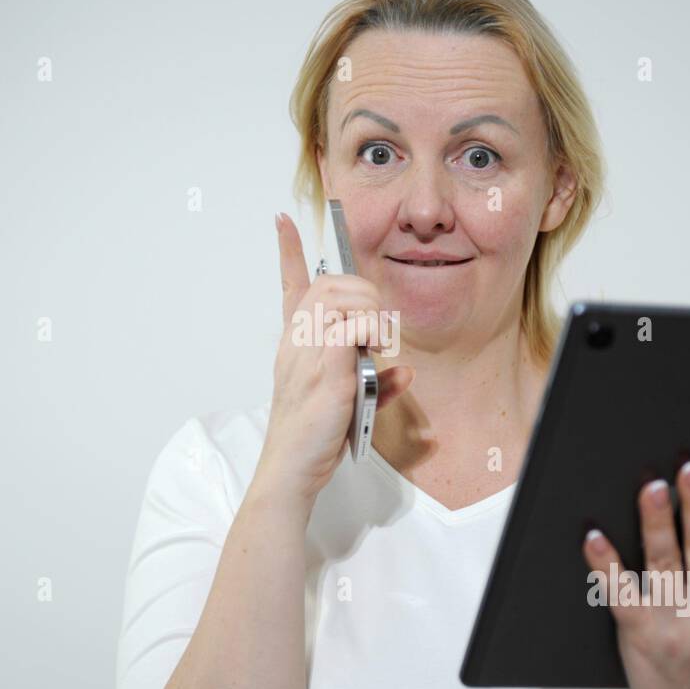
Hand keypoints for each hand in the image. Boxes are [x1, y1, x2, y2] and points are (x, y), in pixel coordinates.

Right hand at [258, 212, 413, 502]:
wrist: (292, 466)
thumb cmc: (314, 435)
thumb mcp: (351, 400)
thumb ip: (378, 381)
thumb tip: (408, 372)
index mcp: (295, 342)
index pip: (289, 285)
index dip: (287, 251)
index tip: (282, 221)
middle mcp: (296, 340)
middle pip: (329, 282)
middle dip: (364, 290)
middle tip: (379, 321)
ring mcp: (307, 352)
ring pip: (341, 298)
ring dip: (371, 311)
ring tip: (380, 339)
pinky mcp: (324, 369)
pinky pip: (352, 328)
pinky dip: (372, 333)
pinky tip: (378, 350)